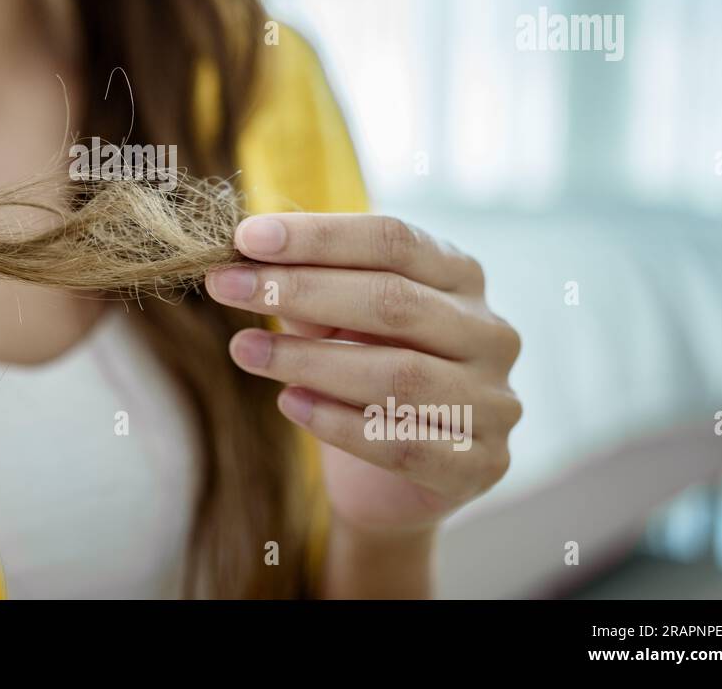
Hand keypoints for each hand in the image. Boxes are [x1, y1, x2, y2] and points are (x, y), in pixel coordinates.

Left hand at [205, 213, 521, 536]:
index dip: (318, 237)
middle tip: (227, 287)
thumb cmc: (363, 377)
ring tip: (243, 350)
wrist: (392, 484)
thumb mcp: (336, 323)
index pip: (393, 240)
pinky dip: (337, 422)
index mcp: (461, 277)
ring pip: (397, 374)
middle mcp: (490, 333)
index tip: (246, 238)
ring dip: (308, 360)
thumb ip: (309, 290)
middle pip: (394, 300)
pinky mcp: (481, 463)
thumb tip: (248, 259)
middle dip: (301, 290)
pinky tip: (289, 403)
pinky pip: (403, 442)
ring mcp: (494, 400)